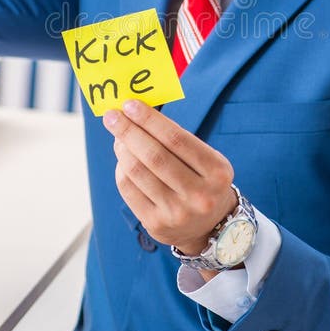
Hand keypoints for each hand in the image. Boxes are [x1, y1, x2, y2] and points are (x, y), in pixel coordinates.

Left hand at [103, 100, 237, 259]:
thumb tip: (137, 114)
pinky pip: (129, 190)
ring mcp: (177, 213)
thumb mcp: (207, 159)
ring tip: (117, 136)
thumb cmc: (203, 180)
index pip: (177, 139)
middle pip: (155, 156)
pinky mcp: (157, 224)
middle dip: (129, 131)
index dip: (150, 120)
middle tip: (112, 116)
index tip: (130, 105)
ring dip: (122, 149)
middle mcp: (199, 195)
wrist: (210, 226)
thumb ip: (177, 138)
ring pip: (138, 172)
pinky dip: (121, 169)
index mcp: (217, 172)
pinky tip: (122, 158)